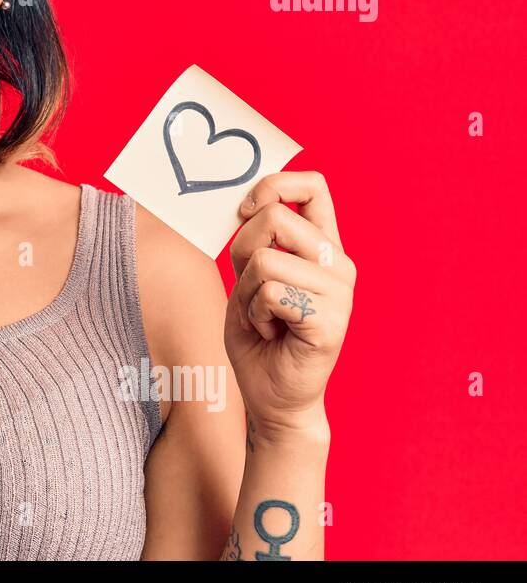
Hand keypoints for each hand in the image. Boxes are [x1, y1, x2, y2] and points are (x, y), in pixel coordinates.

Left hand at [225, 170, 355, 441]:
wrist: (272, 396)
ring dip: (247, 293)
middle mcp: (338, 263)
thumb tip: (247, 205)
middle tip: (251, 290)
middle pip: (275, 216)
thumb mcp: (250, 277)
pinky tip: (271, 333)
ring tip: (265, 318)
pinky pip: (270, 294)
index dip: (272, 186)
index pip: (313, 186)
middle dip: (242, 251)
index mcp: (322, 246)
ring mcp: (339, 292)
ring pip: (265, 260)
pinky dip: (254, 314)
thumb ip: (257, 242)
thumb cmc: (259, 336)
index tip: (246, 211)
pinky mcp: (330, 320)